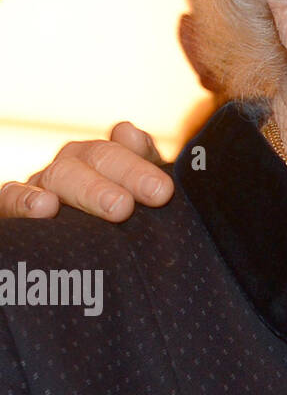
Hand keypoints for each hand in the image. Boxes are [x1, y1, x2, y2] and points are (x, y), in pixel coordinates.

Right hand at [0, 122, 173, 220]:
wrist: (66, 261)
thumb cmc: (112, 224)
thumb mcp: (135, 196)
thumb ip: (142, 164)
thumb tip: (130, 133)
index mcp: (106, 158)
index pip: (124, 148)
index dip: (141, 166)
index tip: (162, 192)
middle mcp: (74, 164)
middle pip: (97, 157)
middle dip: (123, 177)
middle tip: (138, 204)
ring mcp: (41, 184)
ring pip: (61, 174)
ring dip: (89, 189)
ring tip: (116, 208)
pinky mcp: (10, 206)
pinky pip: (9, 195)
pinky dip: (24, 200)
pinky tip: (44, 209)